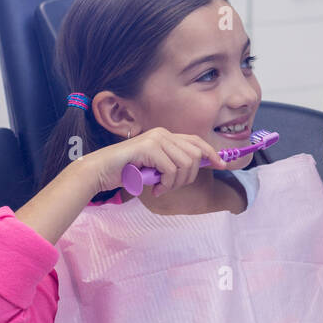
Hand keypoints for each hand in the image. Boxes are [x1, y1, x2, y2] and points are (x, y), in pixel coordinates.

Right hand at [82, 127, 227, 196]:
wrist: (100, 170)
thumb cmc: (126, 171)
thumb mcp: (155, 167)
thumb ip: (172, 164)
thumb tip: (197, 167)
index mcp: (165, 136)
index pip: (196, 142)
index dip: (212, 153)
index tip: (222, 165)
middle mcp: (163, 134)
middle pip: (194, 156)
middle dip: (187, 177)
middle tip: (170, 187)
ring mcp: (156, 139)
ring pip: (185, 164)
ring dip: (175, 183)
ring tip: (160, 188)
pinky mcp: (149, 148)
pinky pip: (171, 170)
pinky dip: (166, 184)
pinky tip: (154, 188)